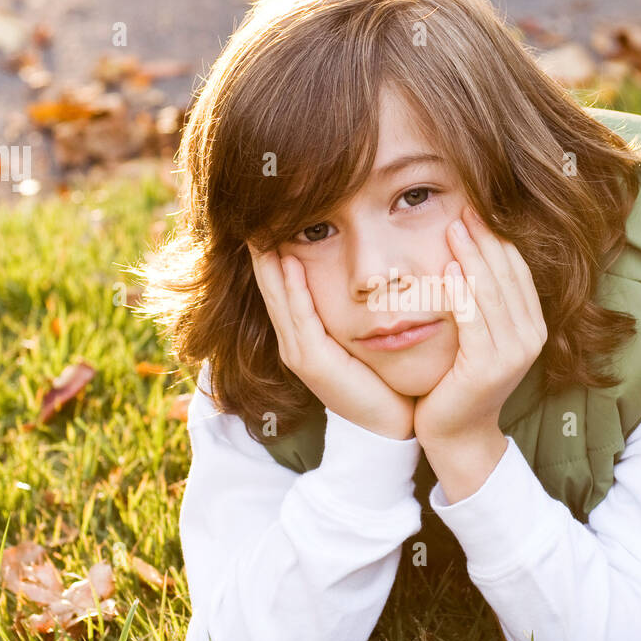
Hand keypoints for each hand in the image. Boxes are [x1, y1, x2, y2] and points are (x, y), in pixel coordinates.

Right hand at [247, 242, 416, 440]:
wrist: (388, 425)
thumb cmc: (380, 382)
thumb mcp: (357, 341)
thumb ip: (348, 314)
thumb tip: (357, 279)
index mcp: (303, 338)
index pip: (281, 289)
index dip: (271, 257)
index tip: (267, 223)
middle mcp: (294, 343)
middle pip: (271, 289)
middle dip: (261, 254)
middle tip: (253, 216)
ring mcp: (299, 353)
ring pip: (279, 298)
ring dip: (269, 264)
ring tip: (261, 231)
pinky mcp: (313, 361)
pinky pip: (301, 317)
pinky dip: (294, 288)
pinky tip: (289, 262)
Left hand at [413, 205, 547, 450]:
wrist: (456, 432)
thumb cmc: (459, 380)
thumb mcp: (478, 336)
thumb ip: (482, 302)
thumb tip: (466, 253)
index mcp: (532, 326)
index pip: (517, 271)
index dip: (498, 238)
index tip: (475, 210)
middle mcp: (530, 338)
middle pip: (507, 275)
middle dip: (486, 239)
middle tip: (464, 208)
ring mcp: (512, 353)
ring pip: (492, 292)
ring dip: (472, 256)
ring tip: (454, 227)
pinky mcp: (487, 366)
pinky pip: (474, 319)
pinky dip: (462, 291)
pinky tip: (449, 268)